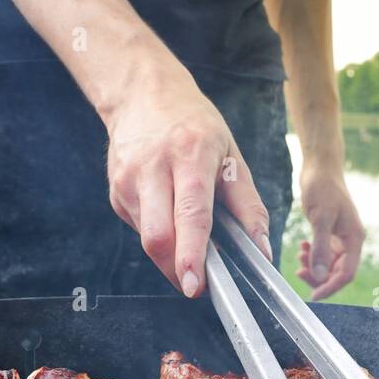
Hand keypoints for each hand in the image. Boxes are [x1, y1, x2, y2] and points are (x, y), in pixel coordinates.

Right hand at [104, 77, 272, 297]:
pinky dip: (159, 235)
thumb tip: (262, 250)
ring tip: (187, 241)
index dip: (191, 254)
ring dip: (169, 254)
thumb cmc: (194, 125)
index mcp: (189, 154)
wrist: (142, 93)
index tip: (194, 285)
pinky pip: (140, 230)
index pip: (190, 213)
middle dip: (175, 269)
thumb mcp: (232, 155)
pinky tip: (167, 213)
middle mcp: (153, 167)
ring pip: (146, 239)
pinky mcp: (116, 193)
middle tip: (196, 284)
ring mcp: (128, 180)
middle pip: (158, 236)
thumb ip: (249, 206)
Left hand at [295, 167, 363, 299]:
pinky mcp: (331, 233)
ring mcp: (341, 237)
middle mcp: (350, 241)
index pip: (346, 274)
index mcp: (354, 239)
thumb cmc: (323, 188)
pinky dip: (312, 255)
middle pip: (337, 272)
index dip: (330, 287)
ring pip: (329, 264)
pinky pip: (324, 253)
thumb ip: (320, 248)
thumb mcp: (320, 218)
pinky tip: (302, 248)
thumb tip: (320, 275)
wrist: (321, 167)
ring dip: (314, 265)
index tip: (313, 296)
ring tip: (299, 255)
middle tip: (298, 271)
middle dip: (318, 276)